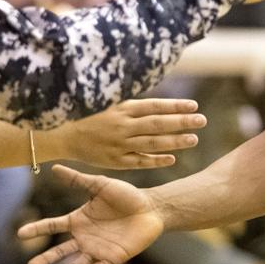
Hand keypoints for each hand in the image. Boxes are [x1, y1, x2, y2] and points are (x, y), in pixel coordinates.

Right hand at [18, 165, 163, 263]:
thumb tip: (54, 167)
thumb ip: (78, 179)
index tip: (20, 233)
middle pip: (61, 251)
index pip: (53, 225)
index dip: (37, 229)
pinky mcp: (114, 258)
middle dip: (47, 259)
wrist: (151, 207)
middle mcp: (85, 237)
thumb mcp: (100, 184)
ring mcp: (98, 249)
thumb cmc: (126, 195)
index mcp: (79, 220)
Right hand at [45, 98, 205, 168]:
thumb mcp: (109, 102)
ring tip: (193, 139)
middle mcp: (122, 126)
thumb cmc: (89, 114)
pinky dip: (156, 160)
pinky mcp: (115, 160)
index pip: (154, 106)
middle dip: (181, 122)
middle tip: (202, 120)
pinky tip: (173, 159)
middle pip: (158, 124)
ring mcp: (119, 144)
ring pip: (152, 143)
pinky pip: (139, 161)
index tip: (194, 105)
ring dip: (174, 141)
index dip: (175, 106)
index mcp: (121, 108)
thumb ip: (134, 105)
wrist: (62, 134)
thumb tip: (160, 103)